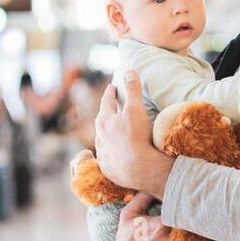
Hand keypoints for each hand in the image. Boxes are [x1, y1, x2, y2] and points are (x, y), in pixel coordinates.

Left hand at [94, 70, 174, 196]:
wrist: (139, 169)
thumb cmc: (137, 137)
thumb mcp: (136, 109)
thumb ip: (133, 90)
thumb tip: (129, 71)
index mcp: (105, 120)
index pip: (107, 101)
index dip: (110, 93)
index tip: (112, 87)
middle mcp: (100, 137)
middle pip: (102, 121)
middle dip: (106, 114)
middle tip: (111, 108)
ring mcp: (103, 153)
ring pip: (103, 140)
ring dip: (108, 135)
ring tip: (115, 132)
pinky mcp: (108, 168)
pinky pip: (108, 158)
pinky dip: (111, 153)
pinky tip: (116, 154)